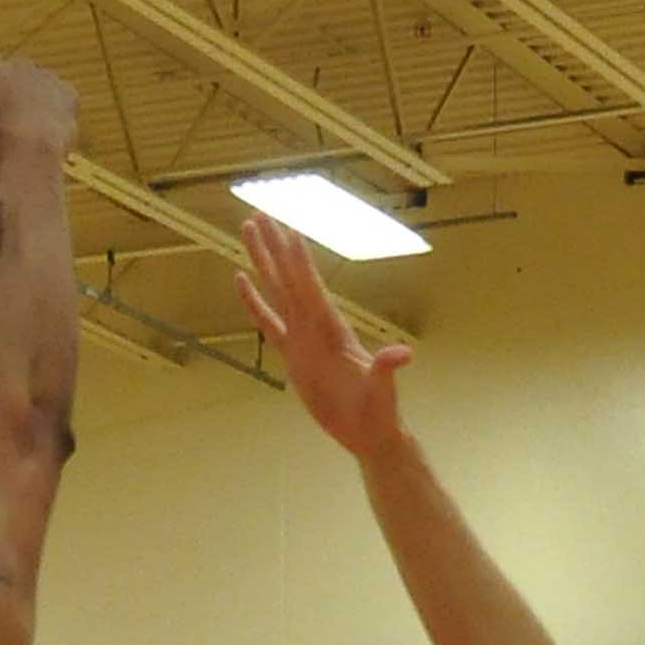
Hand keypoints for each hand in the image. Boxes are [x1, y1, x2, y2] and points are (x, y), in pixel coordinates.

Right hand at [0, 54, 77, 160]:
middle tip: (13, 128)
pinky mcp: (67, 91)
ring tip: (35, 134)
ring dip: (38, 106)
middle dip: (15, 100)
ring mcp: (46, 75)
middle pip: (17, 82)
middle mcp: (19, 63)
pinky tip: (53, 133)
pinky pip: (62, 103)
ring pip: (41, 91)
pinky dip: (58, 115)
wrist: (30, 144)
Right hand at [237, 212, 413, 458]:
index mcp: (332, 329)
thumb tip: (403, 355)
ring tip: (249, 230)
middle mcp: (316, 325)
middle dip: (274, 247)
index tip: (288, 229)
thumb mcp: (382, 389)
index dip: (299, 261)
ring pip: (277, 290)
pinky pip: (268, 322)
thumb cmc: (377, 411)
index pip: (311, 288)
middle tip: (258, 213)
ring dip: (263, 260)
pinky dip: (254, 301)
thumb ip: (387, 368)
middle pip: (289, 277)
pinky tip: (241, 280)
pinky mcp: (292, 354)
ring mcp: (302, 336)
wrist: (367, 431)